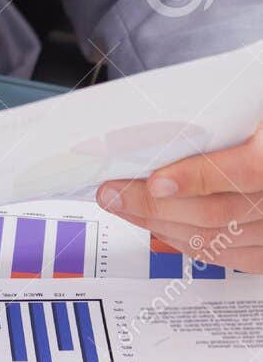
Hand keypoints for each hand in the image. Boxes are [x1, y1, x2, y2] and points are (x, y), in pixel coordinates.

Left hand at [97, 116, 262, 272]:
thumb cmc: (260, 114)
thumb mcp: (253, 104)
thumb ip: (224, 117)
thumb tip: (168, 118)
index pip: (249, 172)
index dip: (196, 179)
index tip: (155, 182)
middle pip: (220, 214)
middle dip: (155, 208)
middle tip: (113, 193)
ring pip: (219, 240)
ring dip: (163, 227)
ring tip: (125, 209)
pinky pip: (235, 257)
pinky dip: (192, 245)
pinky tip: (161, 231)